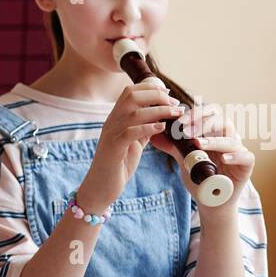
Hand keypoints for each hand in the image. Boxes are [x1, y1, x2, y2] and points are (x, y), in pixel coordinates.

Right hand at [80, 78, 181, 210]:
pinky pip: (130, 132)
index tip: (169, 94)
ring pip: (134, 113)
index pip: (130, 92)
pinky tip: (162, 128)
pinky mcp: (113, 149)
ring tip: (176, 114)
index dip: (151, 88)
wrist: (99, 188)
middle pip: (132, 96)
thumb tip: (161, 118)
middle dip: (157, 96)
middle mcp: (111, 123)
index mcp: (115, 119)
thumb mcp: (133, 144)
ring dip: (159, 110)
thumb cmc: (117, 166)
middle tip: (175, 104)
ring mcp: (110, 134)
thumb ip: (144, 130)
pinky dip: (148, 127)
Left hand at [152, 104, 254, 211]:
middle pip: (221, 121)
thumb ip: (173, 147)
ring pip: (231, 139)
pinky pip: (245, 156)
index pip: (209, 115)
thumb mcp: (185, 160)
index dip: (195, 114)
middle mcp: (229, 139)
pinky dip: (235, 156)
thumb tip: (154, 135)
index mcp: (215, 134)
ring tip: (197, 144)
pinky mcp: (247, 165)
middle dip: (202, 123)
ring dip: (213, 140)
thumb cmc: (201, 178)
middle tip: (185, 131)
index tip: (178, 121)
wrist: (211, 201)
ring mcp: (239, 151)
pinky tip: (223, 159)